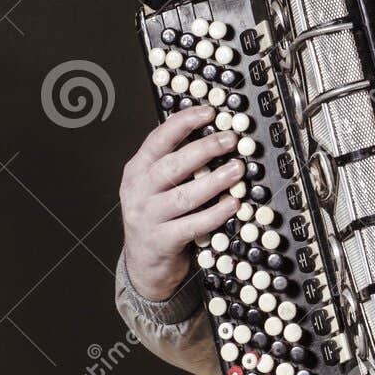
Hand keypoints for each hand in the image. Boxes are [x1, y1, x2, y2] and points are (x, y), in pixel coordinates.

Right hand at [120, 105, 243, 303]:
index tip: (209, 112)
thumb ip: (174, 162)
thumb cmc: (157, 216)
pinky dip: (215, 214)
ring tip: (237, 170)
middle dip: (205, 149)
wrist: (144, 262)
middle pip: (173, 165)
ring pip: (184, 195)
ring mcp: (147, 217)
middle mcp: (138, 191)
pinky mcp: (162, 240)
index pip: (158, 139)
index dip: (184, 122)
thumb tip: (211, 133)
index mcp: (137, 170)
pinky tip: (232, 204)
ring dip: (214, 181)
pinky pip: (192, 224)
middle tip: (231, 140)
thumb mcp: (155, 185)